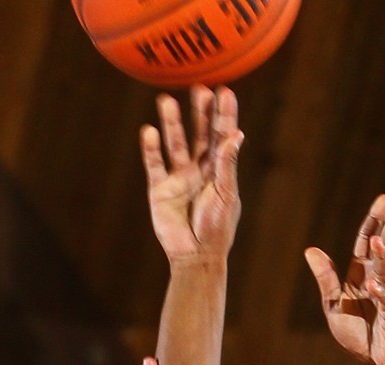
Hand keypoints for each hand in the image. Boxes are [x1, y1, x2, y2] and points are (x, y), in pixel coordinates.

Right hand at [141, 86, 242, 263]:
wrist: (196, 255)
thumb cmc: (217, 228)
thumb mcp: (226, 194)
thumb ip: (227, 164)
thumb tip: (236, 134)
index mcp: (219, 170)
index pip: (222, 136)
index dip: (224, 115)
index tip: (225, 91)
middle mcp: (199, 169)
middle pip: (199, 134)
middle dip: (199, 112)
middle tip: (198, 88)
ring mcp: (178, 178)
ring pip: (174, 143)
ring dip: (171, 123)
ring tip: (166, 99)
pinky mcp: (160, 189)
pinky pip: (154, 164)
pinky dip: (150, 148)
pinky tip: (148, 131)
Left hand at [304, 195, 384, 364]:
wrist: (377, 361)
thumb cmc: (358, 333)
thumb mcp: (334, 305)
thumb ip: (326, 279)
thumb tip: (310, 250)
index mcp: (362, 274)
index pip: (367, 242)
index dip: (374, 221)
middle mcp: (379, 279)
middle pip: (383, 249)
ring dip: (382, 256)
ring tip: (379, 241)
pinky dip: (381, 292)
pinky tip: (375, 285)